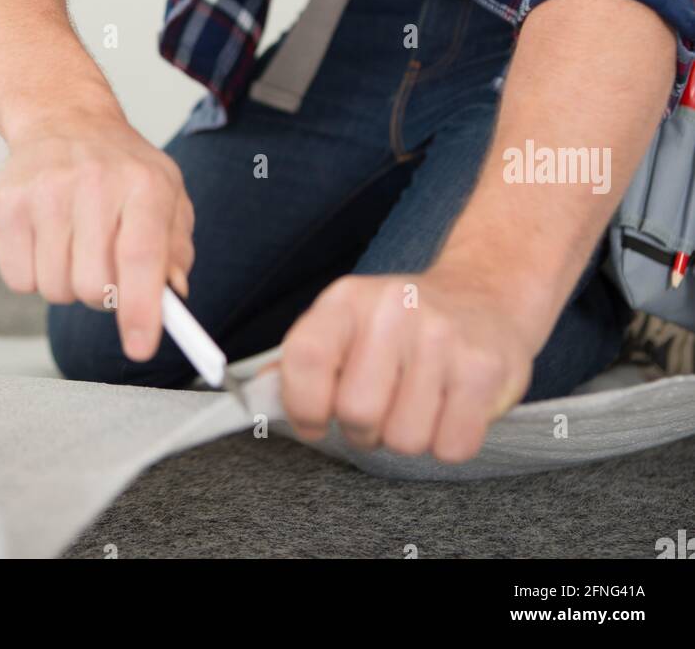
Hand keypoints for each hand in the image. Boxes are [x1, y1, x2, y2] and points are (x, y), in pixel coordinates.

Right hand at [0, 107, 194, 361]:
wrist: (65, 120)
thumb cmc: (122, 169)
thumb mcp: (167, 196)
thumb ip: (176, 250)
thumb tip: (171, 298)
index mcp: (144, 183)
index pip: (141, 256)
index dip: (141, 310)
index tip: (140, 347)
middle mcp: (94, 182)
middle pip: (94, 286)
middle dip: (104, 295)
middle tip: (106, 265)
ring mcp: (46, 191)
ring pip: (55, 289)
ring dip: (68, 284)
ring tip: (75, 245)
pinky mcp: (7, 204)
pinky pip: (19, 281)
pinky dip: (34, 275)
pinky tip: (47, 239)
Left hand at [272, 267, 534, 462]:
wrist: (484, 296)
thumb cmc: (404, 325)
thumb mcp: (347, 324)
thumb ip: (304, 361)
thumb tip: (258, 395)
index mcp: (348, 299)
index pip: (305, 359)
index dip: (303, 407)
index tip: (316, 422)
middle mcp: (394, 309)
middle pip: (356, 412)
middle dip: (365, 430)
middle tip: (383, 408)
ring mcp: (442, 336)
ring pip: (405, 439)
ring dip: (409, 437)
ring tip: (419, 403)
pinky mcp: (484, 368)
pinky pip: (451, 446)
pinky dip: (448, 442)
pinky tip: (451, 407)